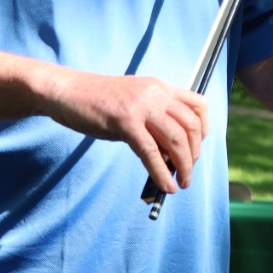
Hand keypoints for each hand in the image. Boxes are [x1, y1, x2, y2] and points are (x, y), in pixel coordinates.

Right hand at [38, 71, 208, 193]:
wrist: (67, 91)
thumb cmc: (98, 101)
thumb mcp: (135, 102)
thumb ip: (155, 119)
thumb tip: (171, 153)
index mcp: (160, 87)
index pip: (199, 105)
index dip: (205, 130)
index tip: (198, 148)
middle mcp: (155, 94)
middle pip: (191, 126)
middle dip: (194, 154)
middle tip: (188, 171)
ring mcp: (140, 107)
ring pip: (176, 140)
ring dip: (183, 166)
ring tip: (181, 182)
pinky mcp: (124, 122)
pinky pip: (150, 153)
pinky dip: (161, 173)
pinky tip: (165, 186)